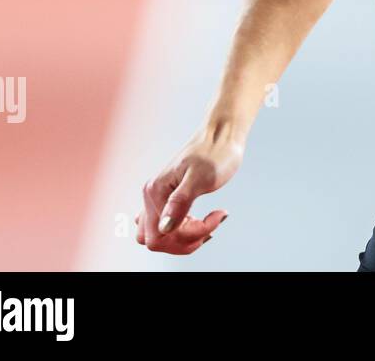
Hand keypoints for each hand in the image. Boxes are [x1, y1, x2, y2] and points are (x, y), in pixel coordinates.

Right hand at [135, 128, 240, 253]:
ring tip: (209, 222)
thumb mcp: (201, 178)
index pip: (160, 235)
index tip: (212, 220)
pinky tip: (203, 222)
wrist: (223, 134)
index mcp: (156, 191)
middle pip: (155, 240)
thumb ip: (180, 202)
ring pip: (160, 236)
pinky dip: (185, 231)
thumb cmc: (216, 152)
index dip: (187, 235)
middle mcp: (152, 196)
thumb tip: (164, 227)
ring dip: (185, 237)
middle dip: (184, 240)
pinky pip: (167, 227)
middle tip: (210, 224)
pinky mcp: (168, 199)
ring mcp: (159, 198)